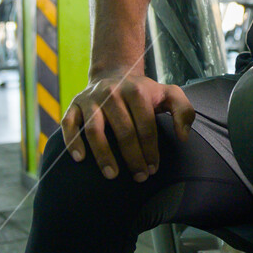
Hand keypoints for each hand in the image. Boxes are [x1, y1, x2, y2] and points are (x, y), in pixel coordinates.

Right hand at [61, 72, 195, 180]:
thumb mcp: (169, 94)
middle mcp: (112, 93)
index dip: (150, 149)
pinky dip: (72, 141)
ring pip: (94, 130)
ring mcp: (91, 99)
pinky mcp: (73, 105)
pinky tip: (80, 159)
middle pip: (123, 130)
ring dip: (103, 155)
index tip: (153, 169)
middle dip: (132, 157)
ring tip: (112, 176)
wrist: (114, 74)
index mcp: (136, 91)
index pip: (145, 125)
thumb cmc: (144, 93)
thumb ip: (183, 111)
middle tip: (139, 177)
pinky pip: (69, 125)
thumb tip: (183, 137)